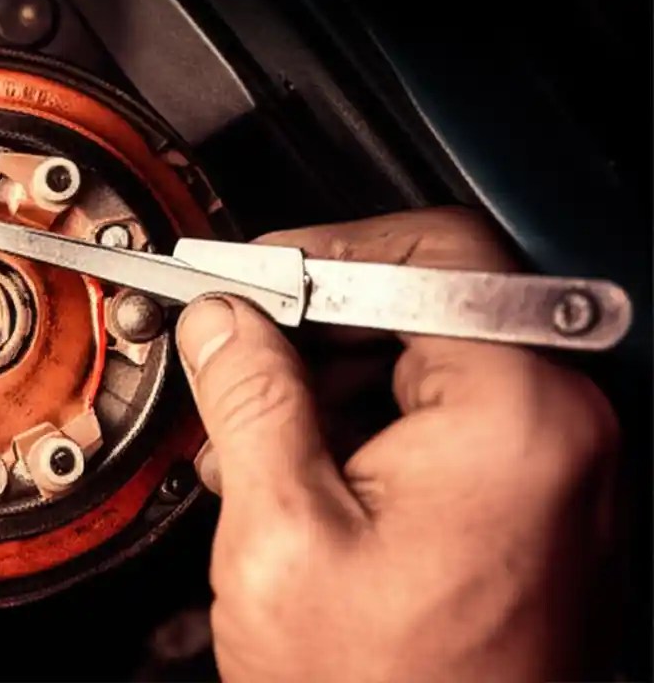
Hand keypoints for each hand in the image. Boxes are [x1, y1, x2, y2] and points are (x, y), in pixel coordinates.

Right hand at [176, 208, 617, 681]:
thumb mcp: (281, 532)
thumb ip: (249, 398)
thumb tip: (221, 318)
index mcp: (516, 416)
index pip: (428, 252)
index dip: (318, 250)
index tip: (244, 276)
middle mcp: (561, 428)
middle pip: (427, 301)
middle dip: (313, 326)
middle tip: (231, 357)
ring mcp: (556, 466)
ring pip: (429, 359)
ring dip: (332, 383)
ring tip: (255, 448)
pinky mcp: (534, 500)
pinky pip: (446, 418)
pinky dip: (367, 427)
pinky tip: (301, 477)